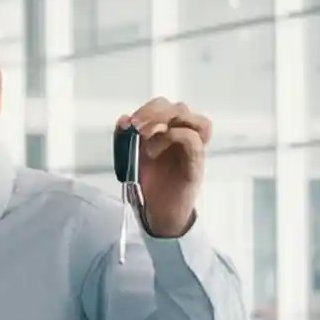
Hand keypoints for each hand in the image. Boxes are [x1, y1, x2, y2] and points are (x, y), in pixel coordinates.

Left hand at [117, 98, 211, 236]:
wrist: (157, 213)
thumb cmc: (148, 184)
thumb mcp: (131, 156)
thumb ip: (125, 138)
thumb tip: (123, 120)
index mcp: (169, 131)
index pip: (163, 106)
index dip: (146, 109)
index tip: (128, 123)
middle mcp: (184, 136)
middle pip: (179, 108)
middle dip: (154, 113)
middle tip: (136, 128)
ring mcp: (193, 149)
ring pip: (195, 119)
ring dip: (167, 121)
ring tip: (145, 135)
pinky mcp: (196, 163)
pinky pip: (194, 140)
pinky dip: (174, 136)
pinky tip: (154, 150)